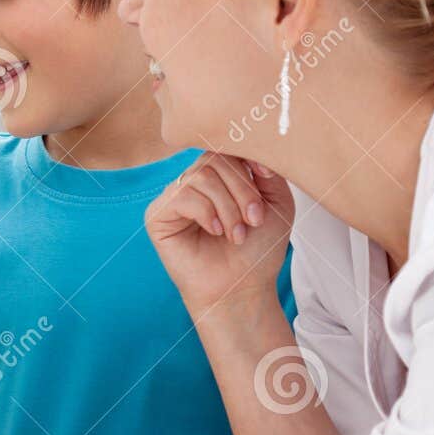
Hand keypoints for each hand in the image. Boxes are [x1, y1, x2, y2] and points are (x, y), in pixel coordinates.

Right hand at [144, 153, 292, 314]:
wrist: (242, 288)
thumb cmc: (257, 249)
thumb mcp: (276, 201)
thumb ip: (266, 169)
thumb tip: (249, 148)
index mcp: (218, 176)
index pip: (226, 146)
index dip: (247, 157)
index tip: (267, 176)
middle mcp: (193, 182)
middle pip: (214, 159)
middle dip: (242, 189)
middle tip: (254, 220)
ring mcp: (173, 197)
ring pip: (201, 177)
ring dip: (227, 206)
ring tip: (237, 233)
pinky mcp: (157, 215)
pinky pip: (182, 196)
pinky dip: (206, 213)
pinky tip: (216, 232)